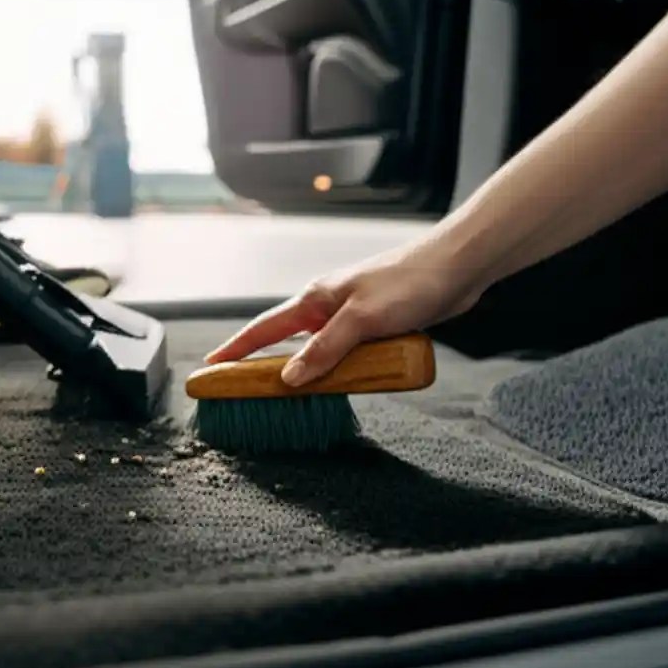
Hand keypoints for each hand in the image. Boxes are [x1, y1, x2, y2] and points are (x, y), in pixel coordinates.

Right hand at [205, 240, 482, 385]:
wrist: (457, 268)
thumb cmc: (409, 283)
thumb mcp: (362, 320)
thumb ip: (325, 350)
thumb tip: (290, 380)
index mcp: (315, 299)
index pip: (264, 329)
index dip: (236, 349)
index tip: (211, 367)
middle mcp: (327, 307)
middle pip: (287, 343)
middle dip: (267, 367)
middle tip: (247, 393)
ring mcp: (350, 317)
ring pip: (319, 352)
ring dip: (310, 373)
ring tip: (294, 399)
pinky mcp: (374, 327)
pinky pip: (346, 355)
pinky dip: (339, 371)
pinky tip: (343, 384)